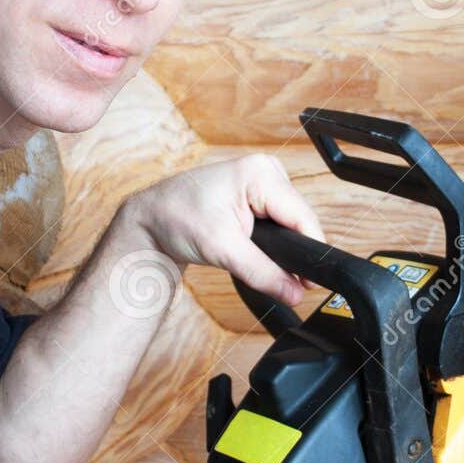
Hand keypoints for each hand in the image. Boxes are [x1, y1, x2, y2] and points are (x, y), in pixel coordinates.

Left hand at [123, 153, 325, 306]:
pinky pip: (278, 219)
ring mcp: (263, 179)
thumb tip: (294, 292)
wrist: (152, 218)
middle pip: (299, 219)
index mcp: (261, 172)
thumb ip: (263, 273)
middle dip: (294, 250)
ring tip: (263, 261)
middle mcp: (266, 170)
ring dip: (283, 245)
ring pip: (290, 221)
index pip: (302, 216)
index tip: (310, 283)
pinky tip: (259, 248)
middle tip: (287, 281)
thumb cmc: (176, 218)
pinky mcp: (257, 192)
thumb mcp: (222, 250)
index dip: (311, 251)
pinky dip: (273, 238)